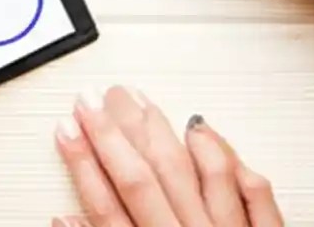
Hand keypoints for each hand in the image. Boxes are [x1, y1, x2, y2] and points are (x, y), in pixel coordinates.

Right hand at [53, 85, 282, 226]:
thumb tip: (63, 221)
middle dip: (113, 133)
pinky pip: (251, 190)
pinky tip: (203, 132)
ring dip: (161, 134)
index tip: (64, 128)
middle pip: (143, 179)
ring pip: (191, 173)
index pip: (106, 205)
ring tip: (138, 101)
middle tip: (92, 98)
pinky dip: (226, 159)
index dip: (82, 162)